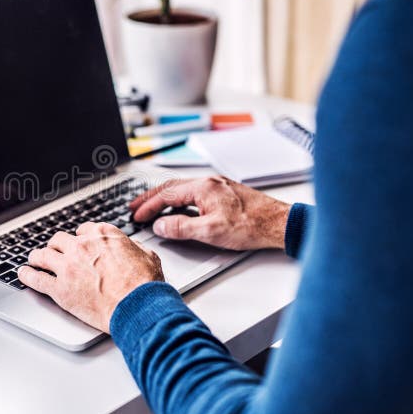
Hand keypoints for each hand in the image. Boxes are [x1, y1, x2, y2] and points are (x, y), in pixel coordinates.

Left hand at [17, 222, 163, 332]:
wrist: (137, 306)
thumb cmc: (145, 284)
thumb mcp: (147, 256)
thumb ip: (133, 247)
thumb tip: (131, 247)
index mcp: (102, 235)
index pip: (83, 230)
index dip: (79, 238)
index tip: (77, 243)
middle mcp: (81, 246)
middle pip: (59, 240)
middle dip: (56, 246)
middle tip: (54, 252)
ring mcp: (68, 267)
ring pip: (42, 255)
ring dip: (37, 257)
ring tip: (33, 260)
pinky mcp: (60, 289)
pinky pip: (36, 279)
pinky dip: (27, 276)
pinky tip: (23, 274)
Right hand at [130, 176, 290, 250]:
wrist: (277, 223)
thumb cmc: (251, 225)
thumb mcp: (211, 231)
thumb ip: (181, 228)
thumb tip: (160, 226)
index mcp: (202, 187)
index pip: (166, 195)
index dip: (148, 206)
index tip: (136, 216)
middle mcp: (208, 182)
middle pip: (170, 187)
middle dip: (150, 198)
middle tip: (135, 207)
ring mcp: (217, 186)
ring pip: (182, 189)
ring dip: (163, 198)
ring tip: (151, 207)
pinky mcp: (224, 193)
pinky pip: (193, 192)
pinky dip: (178, 199)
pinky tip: (178, 208)